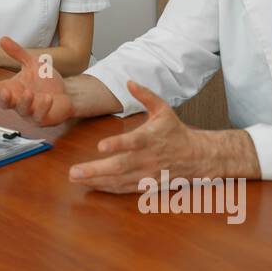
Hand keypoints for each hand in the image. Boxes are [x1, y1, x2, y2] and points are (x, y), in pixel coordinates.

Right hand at [0, 36, 73, 125]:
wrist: (66, 92)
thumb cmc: (45, 81)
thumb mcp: (31, 63)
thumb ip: (17, 53)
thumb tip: (2, 38)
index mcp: (12, 89)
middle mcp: (18, 102)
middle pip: (5, 104)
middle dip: (4, 99)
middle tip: (4, 92)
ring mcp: (29, 112)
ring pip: (22, 110)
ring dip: (25, 101)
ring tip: (29, 92)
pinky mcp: (42, 118)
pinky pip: (40, 115)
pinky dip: (43, 106)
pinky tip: (48, 98)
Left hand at [68, 81, 207, 193]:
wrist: (197, 157)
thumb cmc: (175, 131)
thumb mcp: (163, 109)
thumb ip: (145, 95)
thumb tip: (129, 81)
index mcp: (151, 138)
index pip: (134, 141)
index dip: (118, 144)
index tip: (101, 146)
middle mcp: (148, 158)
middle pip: (120, 166)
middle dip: (96, 170)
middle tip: (74, 171)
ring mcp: (147, 175)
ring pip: (120, 181)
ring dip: (97, 181)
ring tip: (75, 178)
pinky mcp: (147, 186)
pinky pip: (125, 189)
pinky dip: (108, 189)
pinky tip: (91, 185)